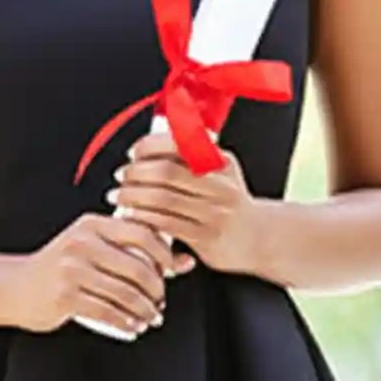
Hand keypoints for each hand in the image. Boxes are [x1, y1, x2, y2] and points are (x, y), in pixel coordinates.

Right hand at [6, 212, 194, 336]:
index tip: (174, 269)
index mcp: (92, 224)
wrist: (16, 286)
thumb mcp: (94, 247)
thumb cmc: (62, 266)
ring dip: (145, 310)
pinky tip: (134, 326)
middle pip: (136, 266)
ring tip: (151, 317)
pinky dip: (126, 322)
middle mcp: (82, 242)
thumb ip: (133, 248)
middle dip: (157, 289)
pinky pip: (106, 311)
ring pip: (124, 292)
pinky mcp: (65, 295)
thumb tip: (186, 260)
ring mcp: (71, 269)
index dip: (164, 252)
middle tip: (161, 302)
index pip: (141, 231)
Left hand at [108, 133, 262, 275]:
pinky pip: (166, 225)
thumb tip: (152, 141)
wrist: (261, 237)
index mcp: (219, 162)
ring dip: (133, 196)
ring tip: (119, 196)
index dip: (149, 147)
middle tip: (121, 176)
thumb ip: (195, 155)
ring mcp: (213, 213)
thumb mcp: (223, 171)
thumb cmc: (233, 202)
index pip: (177, 145)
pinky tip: (133, 217)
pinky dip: (144, 218)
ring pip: (162, 199)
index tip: (133, 153)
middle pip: (166, 172)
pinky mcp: (206, 238)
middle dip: (136, 173)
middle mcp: (219, 185)